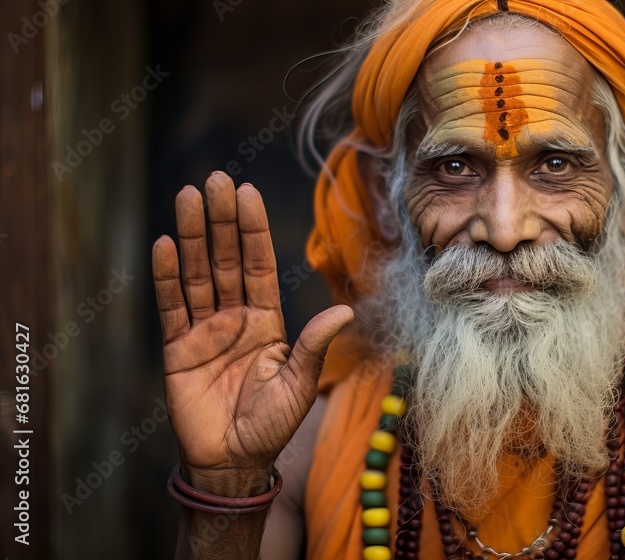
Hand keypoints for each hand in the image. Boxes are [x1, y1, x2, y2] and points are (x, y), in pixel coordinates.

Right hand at [152, 172, 351, 494]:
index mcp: (266, 321)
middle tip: (216, 180)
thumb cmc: (272, 425)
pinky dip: (166, 276)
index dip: (253, 230)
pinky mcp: (177, 348)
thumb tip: (346, 310)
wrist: (234, 461)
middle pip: (226, 259)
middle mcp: (235, 317)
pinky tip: (164, 244)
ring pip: (197, 274)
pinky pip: (172, 306)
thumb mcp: (299, 383)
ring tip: (188, 196)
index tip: (247, 193)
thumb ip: (315, 345)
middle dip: (222, 220)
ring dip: (191, 236)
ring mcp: (204, 330)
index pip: (259, 265)